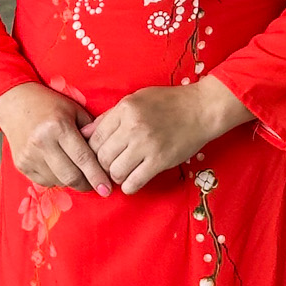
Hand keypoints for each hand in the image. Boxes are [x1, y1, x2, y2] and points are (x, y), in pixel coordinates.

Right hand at [0, 82, 112, 194]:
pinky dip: (56, 179)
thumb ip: (92, 132)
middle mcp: (41, 142)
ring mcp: (29, 155)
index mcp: (58, 127)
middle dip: (86, 185)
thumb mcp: (75, 111)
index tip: (107, 189)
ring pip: (58, 181)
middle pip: (70, 176)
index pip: (83, 158)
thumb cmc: (50, 105)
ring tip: (77, 170)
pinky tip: (59, 166)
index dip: (97, 176)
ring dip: (71, 181)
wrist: (14, 101)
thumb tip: (107, 157)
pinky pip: (45, 181)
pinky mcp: (21, 164)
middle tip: (96, 185)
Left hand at [86, 77, 250, 194]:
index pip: (94, 137)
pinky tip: (133, 181)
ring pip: (115, 172)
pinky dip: (129, 186)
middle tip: (110, 166)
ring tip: (123, 172)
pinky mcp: (160, 161)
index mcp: (125, 109)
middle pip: (102, 157)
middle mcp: (133, 127)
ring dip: (116, 176)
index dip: (93, 149)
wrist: (201, 109)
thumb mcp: (136, 100)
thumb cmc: (168, 103)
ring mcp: (147, 145)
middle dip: (102, 165)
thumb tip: (83, 133)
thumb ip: (110, 116)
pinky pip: (134, 182)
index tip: (99, 154)